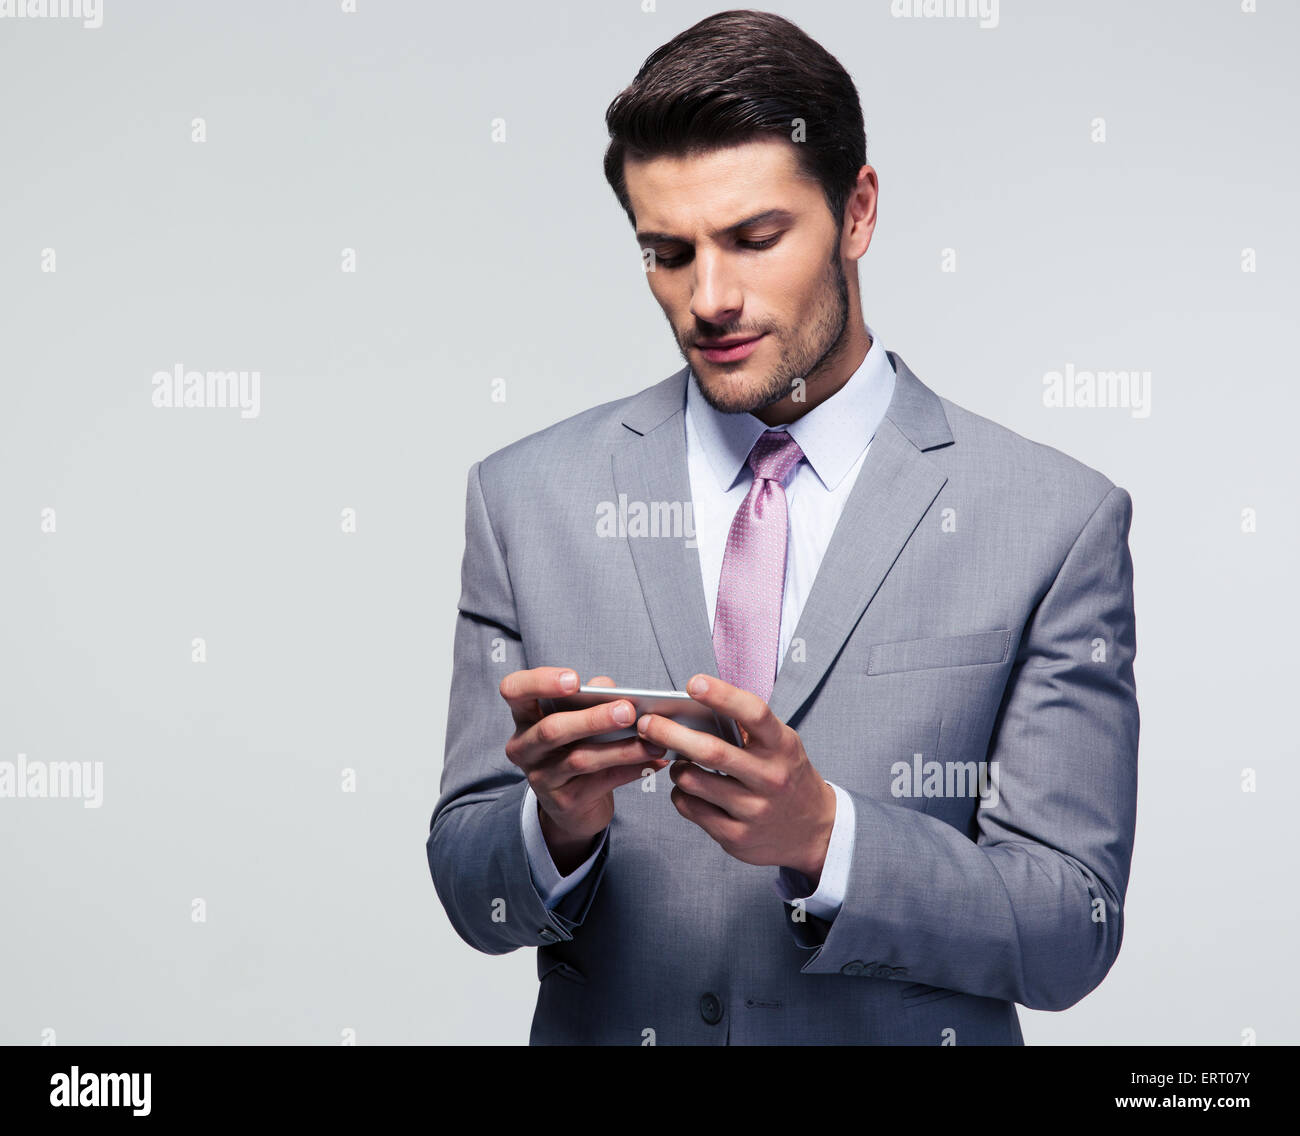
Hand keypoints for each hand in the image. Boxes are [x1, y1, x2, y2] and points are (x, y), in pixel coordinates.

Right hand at [501, 668, 667, 873]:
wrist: (573, 804)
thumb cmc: (576, 746)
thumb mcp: (578, 719)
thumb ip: (591, 698)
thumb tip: (609, 689)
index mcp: (524, 717)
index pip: (514, 690)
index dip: (540, 682)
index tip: (574, 679)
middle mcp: (524, 747)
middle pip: (551, 729)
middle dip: (593, 719)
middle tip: (627, 710)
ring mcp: (541, 778)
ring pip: (581, 759)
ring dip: (621, 748)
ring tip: (653, 740)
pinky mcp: (564, 802)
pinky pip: (602, 782)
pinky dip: (631, 769)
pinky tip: (655, 760)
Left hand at [636, 674, 836, 886]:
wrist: (815, 831)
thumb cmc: (786, 775)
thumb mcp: (781, 745)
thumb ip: (748, 728)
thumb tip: (695, 704)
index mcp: (782, 746)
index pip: (753, 713)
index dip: (722, 695)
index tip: (693, 683)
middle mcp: (771, 777)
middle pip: (712, 752)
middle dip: (672, 733)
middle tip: (646, 723)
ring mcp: (754, 810)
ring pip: (694, 782)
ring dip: (676, 768)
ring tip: (678, 762)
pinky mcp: (738, 837)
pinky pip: (691, 809)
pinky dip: (680, 794)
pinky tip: (687, 789)